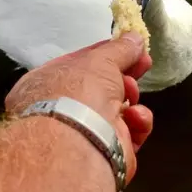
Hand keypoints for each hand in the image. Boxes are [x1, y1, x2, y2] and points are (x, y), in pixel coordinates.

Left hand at [5, 33, 154, 183]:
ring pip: (118, 110)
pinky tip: (135, 119)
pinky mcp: (106, 152)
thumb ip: (120, 49)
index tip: (130, 47)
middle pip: (101, 87)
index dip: (107, 54)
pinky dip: (137, 124)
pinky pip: (129, 133)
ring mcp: (83, 133)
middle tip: (144, 63)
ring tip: (131, 96)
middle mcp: (62, 108)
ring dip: (130, 99)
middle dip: (125, 76)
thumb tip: (134, 38)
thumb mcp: (100, 59)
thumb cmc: (78, 91)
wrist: (78, 143)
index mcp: (47, 82)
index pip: (79, 63)